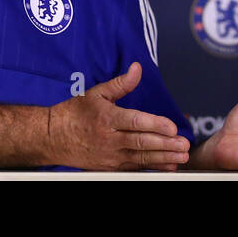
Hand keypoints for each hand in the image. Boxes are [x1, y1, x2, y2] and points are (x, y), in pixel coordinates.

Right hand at [48, 62, 190, 170]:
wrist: (54, 137)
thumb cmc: (75, 113)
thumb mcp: (96, 93)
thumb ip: (120, 84)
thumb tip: (137, 69)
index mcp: (106, 118)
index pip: (135, 121)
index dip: (155, 124)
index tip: (172, 127)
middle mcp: (109, 139)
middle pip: (141, 142)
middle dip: (165, 144)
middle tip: (184, 145)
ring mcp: (110, 156)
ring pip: (141, 158)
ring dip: (164, 158)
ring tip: (181, 156)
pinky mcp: (111, 168)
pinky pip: (135, 168)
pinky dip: (153, 168)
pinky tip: (167, 166)